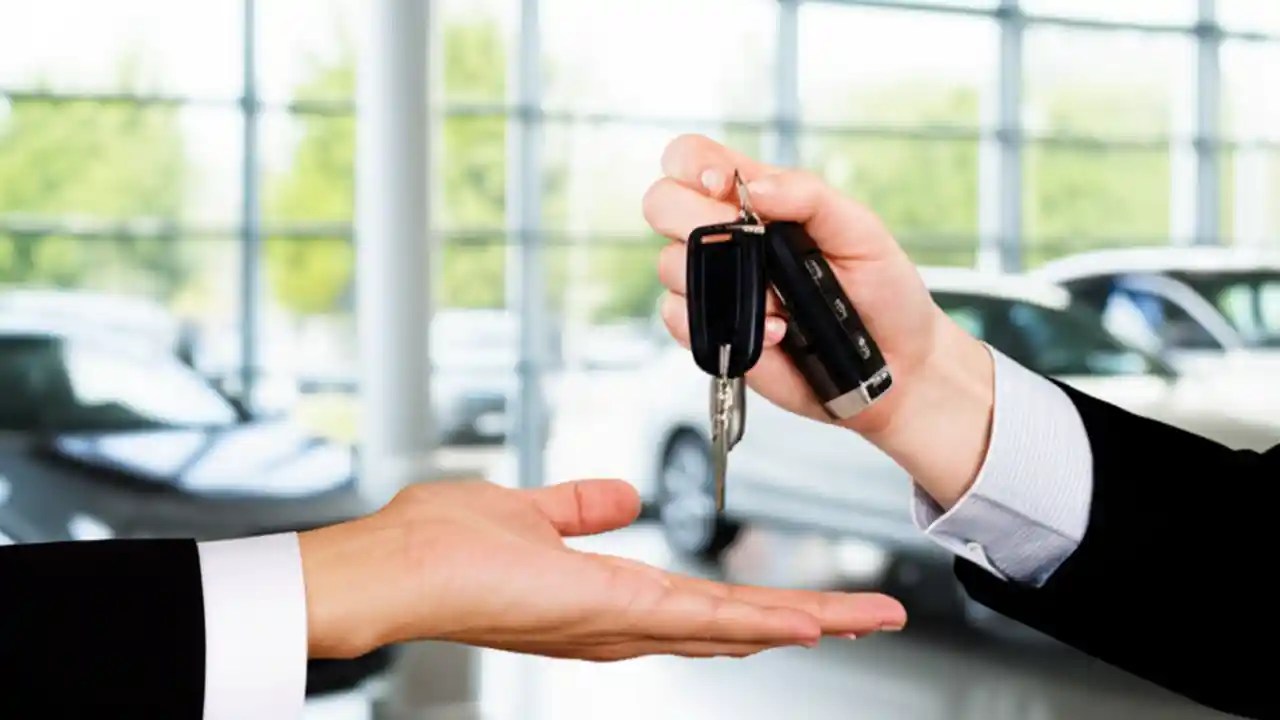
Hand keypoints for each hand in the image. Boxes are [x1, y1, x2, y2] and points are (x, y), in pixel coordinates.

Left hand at [298, 478, 906, 659]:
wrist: (393, 569)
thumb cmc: (437, 546)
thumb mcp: (527, 510)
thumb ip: (578, 507)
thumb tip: (622, 499)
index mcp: (606, 597)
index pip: (703, 604)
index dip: (762, 606)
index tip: (812, 603)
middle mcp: (623, 623)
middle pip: (735, 624)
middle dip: (807, 620)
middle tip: (871, 616)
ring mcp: (622, 622)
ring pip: (734, 624)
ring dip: (804, 620)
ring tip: (866, 616)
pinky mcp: (614, 611)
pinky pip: (701, 618)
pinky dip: (759, 621)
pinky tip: (806, 619)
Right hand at [643, 134, 993, 507]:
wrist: (892, 364)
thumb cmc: (880, 290)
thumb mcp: (860, 229)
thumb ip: (808, 196)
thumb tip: (755, 188)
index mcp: (756, 199)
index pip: (691, 158)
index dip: (692, 164)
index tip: (721, 186)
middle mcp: (725, 238)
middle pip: (661, 204)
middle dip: (696, 220)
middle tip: (750, 246)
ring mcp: (716, 286)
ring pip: (669, 265)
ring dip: (728, 283)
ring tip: (781, 304)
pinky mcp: (715, 333)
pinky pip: (680, 321)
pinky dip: (727, 326)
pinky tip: (773, 334)